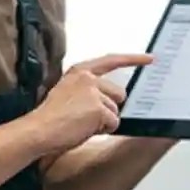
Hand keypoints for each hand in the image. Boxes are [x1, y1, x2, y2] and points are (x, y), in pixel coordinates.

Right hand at [28, 53, 153, 152]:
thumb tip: (110, 101)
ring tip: (81, 124)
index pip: (111, 61)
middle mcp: (88, 78)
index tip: (150, 58)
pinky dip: (102, 130)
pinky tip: (84, 129)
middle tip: (88, 117)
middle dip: (110, 108)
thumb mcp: (68, 93)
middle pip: (119, 94)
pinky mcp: (98, 108)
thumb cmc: (50, 117)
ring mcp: (94, 92)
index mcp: (80, 72)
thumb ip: (88, 91)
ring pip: (116, 111)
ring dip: (103, 122)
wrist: (39, 130)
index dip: (133, 59)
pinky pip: (113, 123)